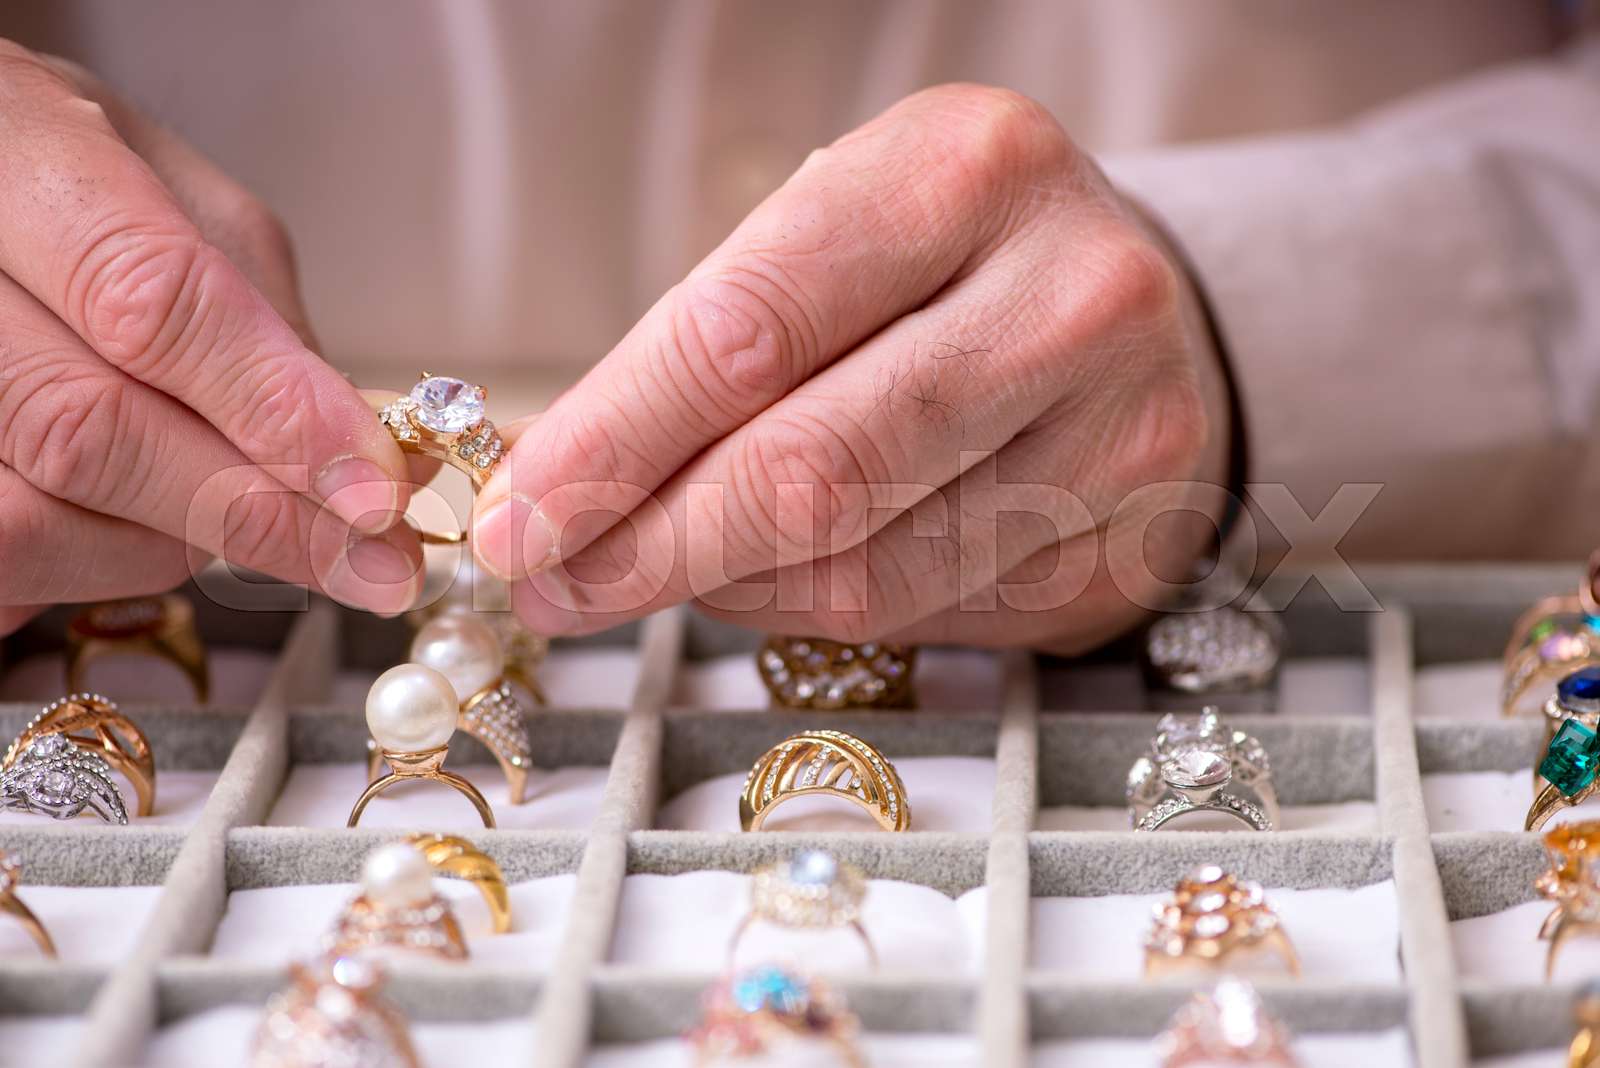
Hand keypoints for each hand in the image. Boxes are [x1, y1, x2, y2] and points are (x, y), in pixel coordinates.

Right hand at [0, 43, 418, 635]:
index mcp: (16, 153)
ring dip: (169, 547)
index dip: (273, 408)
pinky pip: (1, 570)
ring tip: (243, 521)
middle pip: (86, 430)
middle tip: (374, 562)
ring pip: (33, 520)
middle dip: (255, 513)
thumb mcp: (175, 192)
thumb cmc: (63, 179)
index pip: (147, 300)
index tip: (381, 489)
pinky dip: (86, 572)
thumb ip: (265, 311)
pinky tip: (134, 530)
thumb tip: (378, 453)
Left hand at [473, 85, 1230, 652]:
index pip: (749, 330)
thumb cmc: (947, 261)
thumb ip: (708, 340)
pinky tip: (778, 576)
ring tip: (665, 567)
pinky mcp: (1124, 544)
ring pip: (863, 571)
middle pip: (810, 472)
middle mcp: (1066, 297)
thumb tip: (548, 476)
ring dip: (727, 587)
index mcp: (965, 171)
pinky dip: (816, 611)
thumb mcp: (838, 231)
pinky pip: (921, 616)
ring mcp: (1116, 433)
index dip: (613, 441)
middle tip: (555, 583)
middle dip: (650, 547)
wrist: (1140, 309)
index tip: (520, 517)